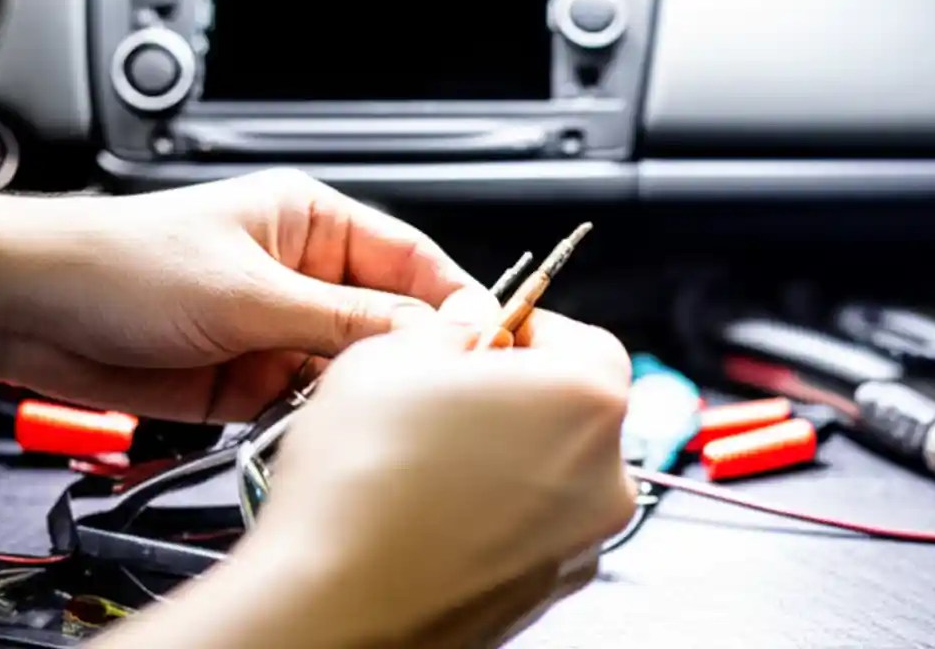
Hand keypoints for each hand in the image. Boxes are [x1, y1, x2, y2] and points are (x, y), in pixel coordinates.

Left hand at [0, 169, 497, 420]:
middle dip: (413, 356)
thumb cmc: (125, 263)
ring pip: (356, 372)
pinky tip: (322, 429)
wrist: (36, 313)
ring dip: (362, 393)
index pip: (413, 261)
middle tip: (438, 391)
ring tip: (369, 410)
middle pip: (393, 321)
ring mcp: (283, 332)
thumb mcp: (250, 290)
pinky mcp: (255, 382)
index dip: (456, 300)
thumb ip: (345, 319)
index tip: (489, 340)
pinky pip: (312, 407)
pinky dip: (320, 422)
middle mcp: (307, 277)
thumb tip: (430, 330)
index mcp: (315, 224)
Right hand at [90, 310, 634, 648]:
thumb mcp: (390, 355)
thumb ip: (451, 326)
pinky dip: (489, 512)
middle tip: (440, 394)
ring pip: (548, 472)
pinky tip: (425, 508)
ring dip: (498, 455)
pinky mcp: (544, 591)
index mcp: (586, 399)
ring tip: (420, 457)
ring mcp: (579, 543)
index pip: (583, 339)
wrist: (330, 610)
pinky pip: (526, 528)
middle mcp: (603, 477)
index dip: (524, 330)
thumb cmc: (361, 488)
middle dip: (511, 395)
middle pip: (570, 410)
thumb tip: (468, 324)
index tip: (482, 334)